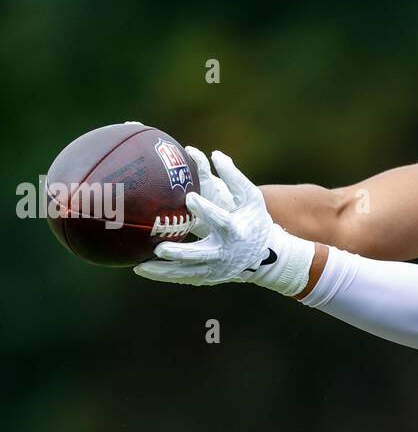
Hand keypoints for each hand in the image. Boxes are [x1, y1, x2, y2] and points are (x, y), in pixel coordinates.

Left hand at [134, 151, 314, 293]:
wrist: (265, 256)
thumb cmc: (255, 221)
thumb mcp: (251, 198)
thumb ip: (234, 177)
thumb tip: (216, 154)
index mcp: (236, 231)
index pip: (221, 221)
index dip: (206, 210)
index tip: (190, 197)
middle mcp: (225, 253)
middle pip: (200, 255)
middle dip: (180, 253)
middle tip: (160, 248)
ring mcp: (215, 268)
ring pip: (186, 272)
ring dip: (163, 271)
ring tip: (139, 266)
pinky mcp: (208, 277)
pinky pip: (182, 277)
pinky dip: (163, 275)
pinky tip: (142, 269)